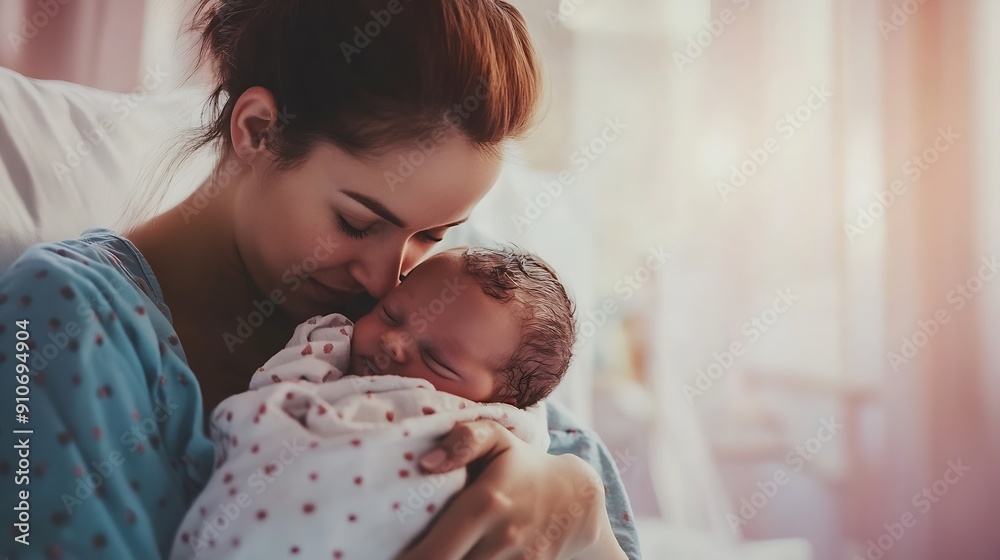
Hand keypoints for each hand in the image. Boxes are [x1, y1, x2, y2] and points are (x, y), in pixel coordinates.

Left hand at [396, 419, 616, 559]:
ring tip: (424, 554)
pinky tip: (458, 556)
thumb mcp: (498, 438)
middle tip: (395, 556)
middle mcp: (503, 540)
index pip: (434, 551)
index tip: (382, 554)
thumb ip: (464, 439)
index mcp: (487, 503)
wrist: (576, 502)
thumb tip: (426, 463)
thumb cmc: (523, 466)